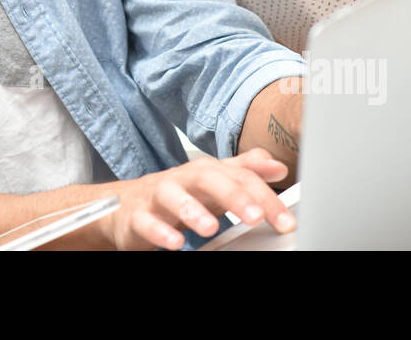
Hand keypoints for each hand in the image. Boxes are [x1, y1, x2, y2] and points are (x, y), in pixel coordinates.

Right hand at [100, 148, 294, 249]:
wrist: (125, 205)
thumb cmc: (176, 193)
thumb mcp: (213, 181)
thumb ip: (244, 171)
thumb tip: (277, 167)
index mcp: (205, 171)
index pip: (239, 177)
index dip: (264, 197)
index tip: (285, 220)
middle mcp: (182, 179)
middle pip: (208, 178)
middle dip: (233, 196)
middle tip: (255, 217)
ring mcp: (157, 196)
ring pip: (172, 196)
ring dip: (192, 211)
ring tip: (211, 228)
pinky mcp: (137, 216)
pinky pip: (147, 222)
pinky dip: (160, 231)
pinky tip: (176, 243)